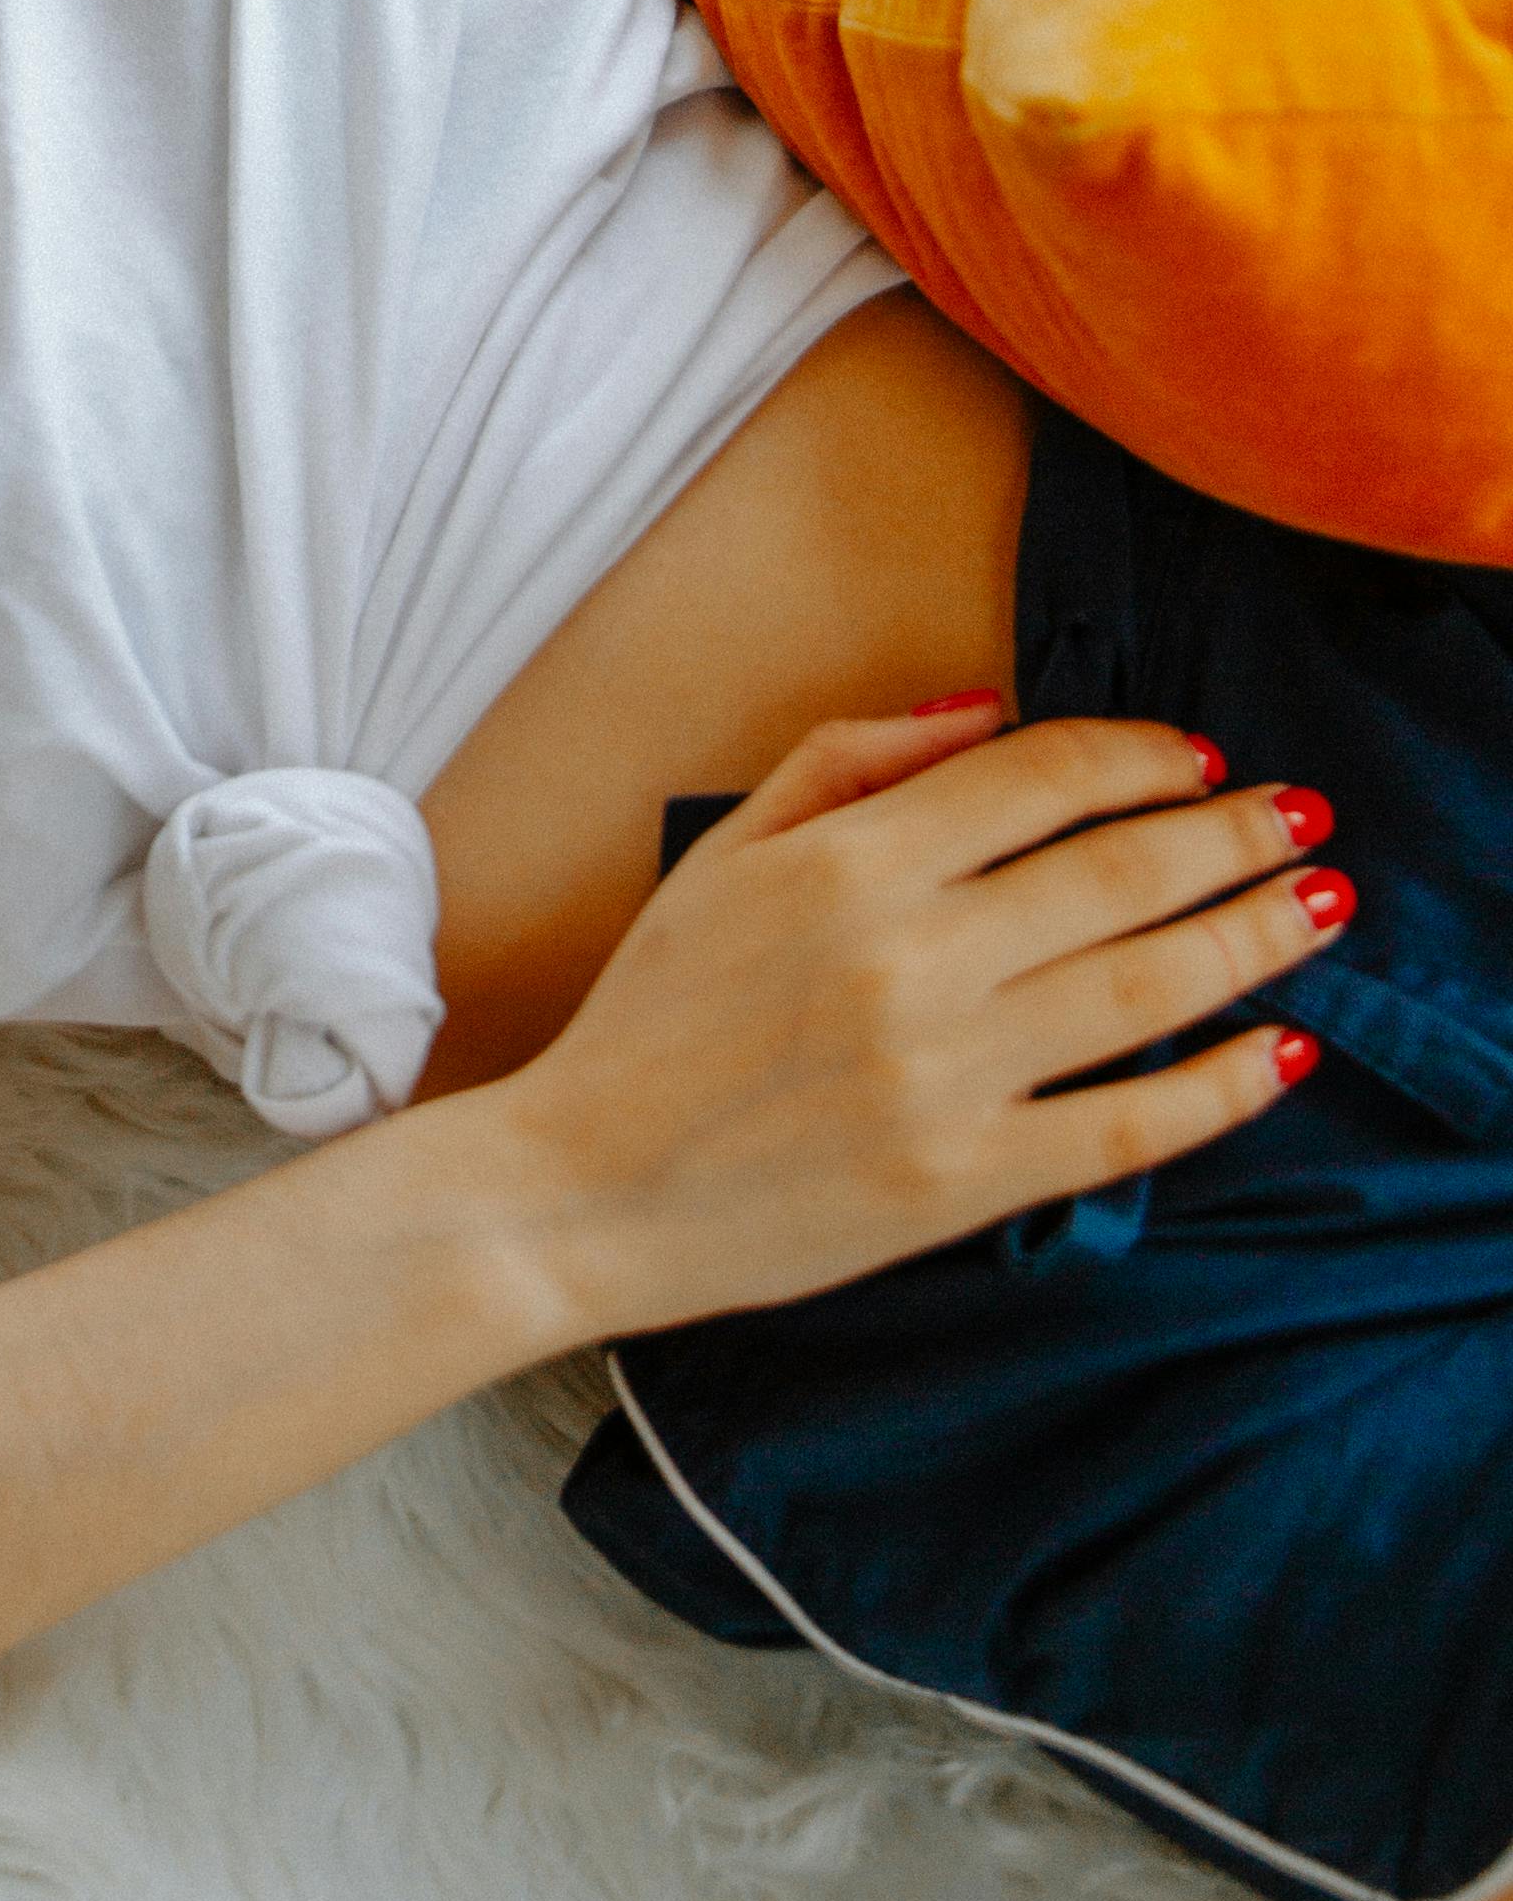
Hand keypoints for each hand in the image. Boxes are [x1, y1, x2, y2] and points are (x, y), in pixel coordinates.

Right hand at [484, 700, 1343, 1346]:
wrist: (582, 1188)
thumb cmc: (652, 1017)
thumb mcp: (724, 854)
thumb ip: (849, 762)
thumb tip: (986, 712)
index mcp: (848, 864)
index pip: (1042, 777)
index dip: (1143, 755)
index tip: (1203, 757)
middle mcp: (909, 959)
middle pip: (1121, 870)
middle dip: (1234, 833)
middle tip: (1303, 815)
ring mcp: (943, 1075)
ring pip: (1147, 986)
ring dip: (1253, 935)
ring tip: (1319, 903)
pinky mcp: (963, 1182)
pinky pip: (1125, 1125)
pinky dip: (1218, 1088)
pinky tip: (1280, 1052)